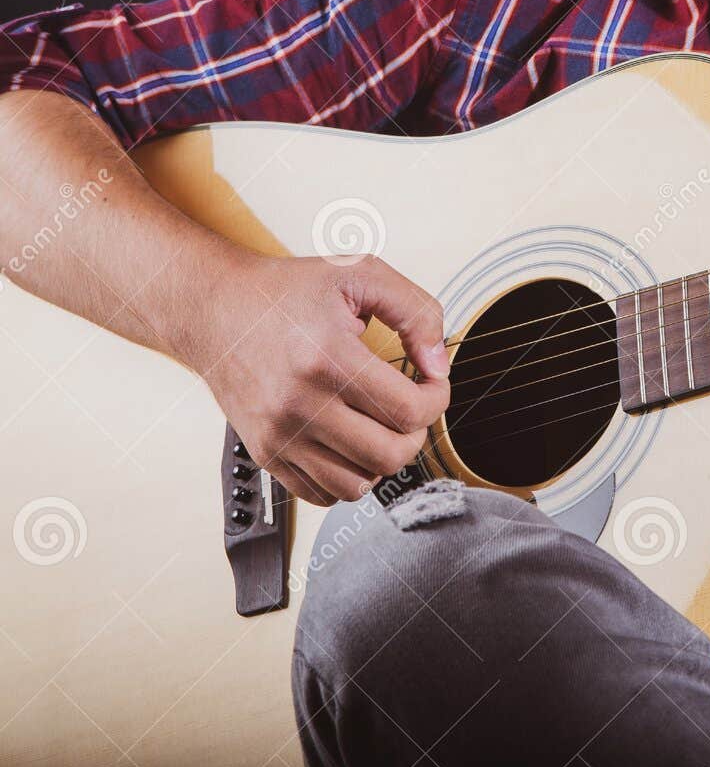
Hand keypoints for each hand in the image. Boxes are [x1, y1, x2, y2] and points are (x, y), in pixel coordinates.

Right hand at [179, 252, 451, 505]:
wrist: (213, 310)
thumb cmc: (285, 292)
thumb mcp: (360, 272)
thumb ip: (416, 312)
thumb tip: (439, 367)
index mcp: (325, 358)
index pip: (409, 410)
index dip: (437, 399)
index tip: (431, 384)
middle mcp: (299, 404)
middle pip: (390, 455)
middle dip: (416, 433)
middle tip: (410, 408)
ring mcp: (279, 435)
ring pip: (359, 484)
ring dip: (383, 459)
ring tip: (380, 426)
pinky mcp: (266, 454)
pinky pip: (323, 494)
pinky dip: (348, 476)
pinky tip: (351, 442)